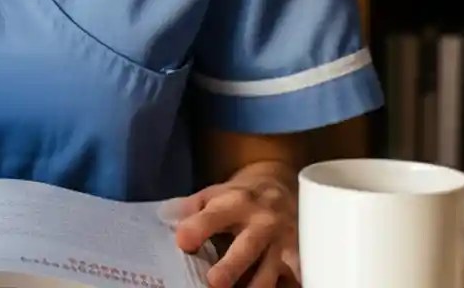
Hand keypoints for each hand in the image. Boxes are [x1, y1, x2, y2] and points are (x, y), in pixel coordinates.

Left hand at [171, 162, 300, 286]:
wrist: (280, 186)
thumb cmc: (238, 197)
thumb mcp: (212, 194)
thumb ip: (190, 210)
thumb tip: (165, 221)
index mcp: (236, 202)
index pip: (212, 217)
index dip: (196, 229)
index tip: (184, 243)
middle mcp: (263, 221)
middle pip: (247, 247)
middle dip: (231, 267)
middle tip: (214, 283)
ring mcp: (283, 241)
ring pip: (272, 270)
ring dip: (255, 286)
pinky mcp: (298, 257)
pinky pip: (292, 278)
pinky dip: (280, 285)